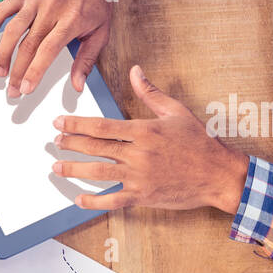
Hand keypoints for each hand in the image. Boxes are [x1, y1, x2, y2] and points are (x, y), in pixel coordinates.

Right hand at [0, 0, 113, 95]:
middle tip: (13, 89)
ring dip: (3, 54)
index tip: (26, 88)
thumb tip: (78, 85)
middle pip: (27, 45)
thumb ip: (87, 60)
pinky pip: (2, 10)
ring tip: (0, 71)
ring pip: (12, 30)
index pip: (47, 50)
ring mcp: (35, 0)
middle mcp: (51, 9)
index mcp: (71, 20)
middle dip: (17, 72)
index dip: (34, 71)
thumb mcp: (100, 31)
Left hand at [52, 65, 249, 211]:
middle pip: (95, 148)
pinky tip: (78, 199)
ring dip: (74, 170)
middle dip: (70, 144)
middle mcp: (138, 154)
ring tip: (56, 167)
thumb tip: (134, 70)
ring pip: (98, 173)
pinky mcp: (143, 196)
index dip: (76, 124)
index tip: (58, 122)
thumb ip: (150, 92)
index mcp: (144, 131)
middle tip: (53, 142)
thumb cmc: (199, 142)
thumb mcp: (176, 111)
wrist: (218, 174)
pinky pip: (112, 200)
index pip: (101, 126)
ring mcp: (139, 177)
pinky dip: (93, 202)